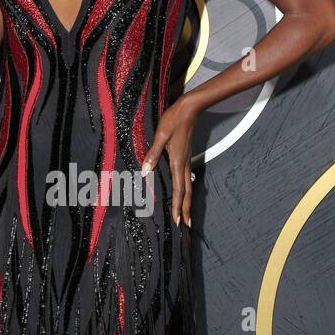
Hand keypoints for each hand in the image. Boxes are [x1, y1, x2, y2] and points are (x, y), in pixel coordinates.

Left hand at [140, 95, 199, 226]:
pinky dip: (187, 190)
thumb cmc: (173, 120)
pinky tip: (185, 193)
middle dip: (186, 210)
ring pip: (189, 187)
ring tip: (187, 215)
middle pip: (187, 192)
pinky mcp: (186, 157)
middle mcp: (184, 164)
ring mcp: (186, 161)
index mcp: (177, 162)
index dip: (177, 206)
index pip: (178, 190)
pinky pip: (187, 178)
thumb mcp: (160, 135)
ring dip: (187, 202)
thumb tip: (145, 171)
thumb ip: (152, 154)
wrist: (189, 109)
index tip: (177, 220)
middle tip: (186, 225)